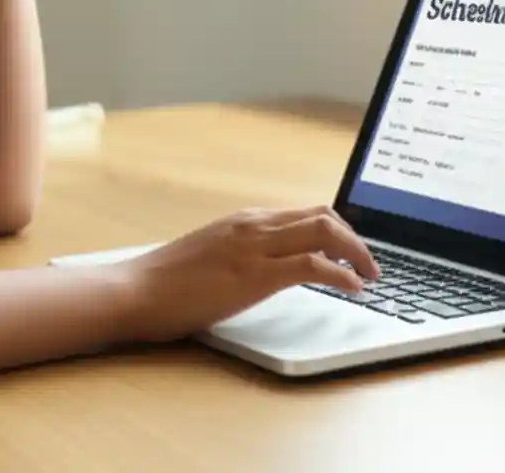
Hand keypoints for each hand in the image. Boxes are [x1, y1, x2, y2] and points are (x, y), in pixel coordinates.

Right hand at [116, 207, 381, 342]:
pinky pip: (313, 265)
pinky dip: (342, 274)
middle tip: (369, 263)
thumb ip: (239, 255)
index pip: (305, 213)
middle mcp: (253, 225)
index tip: (353, 248)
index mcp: (243, 221)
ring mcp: (255, 247)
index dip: (338, 228)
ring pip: (325, 232)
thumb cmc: (163, 283)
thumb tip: (264, 269)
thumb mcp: (209, 257)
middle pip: (323, 216)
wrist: (133, 291)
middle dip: (355, 238)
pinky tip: (353, 287)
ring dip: (357, 253)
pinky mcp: (255, 274)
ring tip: (370, 275)